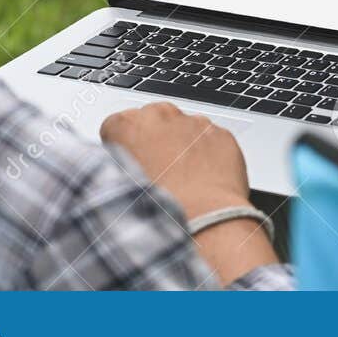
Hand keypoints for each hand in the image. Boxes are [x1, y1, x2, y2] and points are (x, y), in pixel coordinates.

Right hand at [101, 102, 277, 283]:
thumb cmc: (158, 209)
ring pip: (185, 130)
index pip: (117, 126)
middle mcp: (162, 116)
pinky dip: (209, 155)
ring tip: (183, 181)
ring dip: (183, 148)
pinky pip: (211, 141)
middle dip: (155, 142)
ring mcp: (195, 123)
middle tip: (158, 174)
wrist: (204, 220)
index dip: (123, 148)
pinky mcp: (221, 135)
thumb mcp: (116, 188)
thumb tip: (121, 170)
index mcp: (127, 125)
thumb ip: (115, 166)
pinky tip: (204, 180)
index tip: (129, 163)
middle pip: (154, 121)